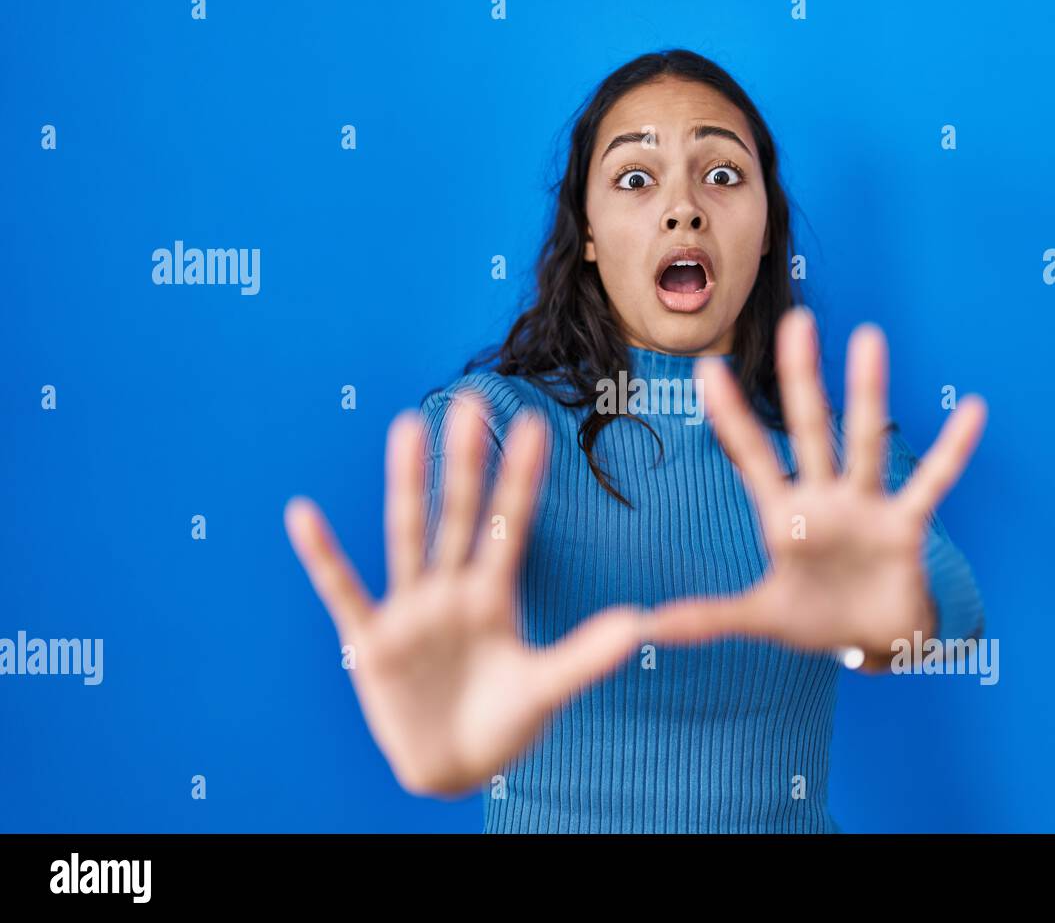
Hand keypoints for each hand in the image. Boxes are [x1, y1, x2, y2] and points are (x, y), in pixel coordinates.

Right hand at [284, 394, 645, 796]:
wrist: (454, 769)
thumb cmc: (503, 722)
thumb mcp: (545, 690)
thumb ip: (584, 657)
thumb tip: (635, 624)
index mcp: (494, 595)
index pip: (509, 525)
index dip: (521, 480)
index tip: (536, 427)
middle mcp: (451, 590)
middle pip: (459, 514)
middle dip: (465, 461)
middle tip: (471, 400)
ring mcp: (411, 611)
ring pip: (409, 536)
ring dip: (406, 484)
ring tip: (407, 426)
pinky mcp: (372, 642)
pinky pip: (344, 592)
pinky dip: (324, 558)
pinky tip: (304, 515)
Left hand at [645, 308, 986, 666]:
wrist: (872, 642)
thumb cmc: (815, 618)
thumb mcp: (758, 618)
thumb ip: (704, 618)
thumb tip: (640, 627)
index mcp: (783, 514)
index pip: (750, 454)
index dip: (730, 416)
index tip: (707, 368)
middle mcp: (823, 497)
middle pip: (809, 428)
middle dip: (800, 378)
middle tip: (796, 320)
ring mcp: (866, 506)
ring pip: (866, 441)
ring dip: (868, 394)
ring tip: (869, 338)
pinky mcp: (905, 527)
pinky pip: (932, 483)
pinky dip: (952, 451)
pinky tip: (971, 410)